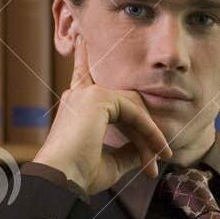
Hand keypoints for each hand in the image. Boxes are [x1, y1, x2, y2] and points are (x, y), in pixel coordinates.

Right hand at [30, 34, 172, 196]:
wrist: (62, 181)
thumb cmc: (80, 175)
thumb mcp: (111, 161)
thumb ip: (128, 149)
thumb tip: (147, 147)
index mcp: (76, 105)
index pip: (84, 74)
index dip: (84, 56)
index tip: (80, 37)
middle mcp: (79, 95)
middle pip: (127, 103)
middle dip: (145, 133)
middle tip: (155, 165)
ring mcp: (88, 94)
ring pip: (134, 109)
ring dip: (149, 137)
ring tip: (156, 164)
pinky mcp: (97, 98)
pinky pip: (136, 112)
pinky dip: (149, 132)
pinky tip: (157, 149)